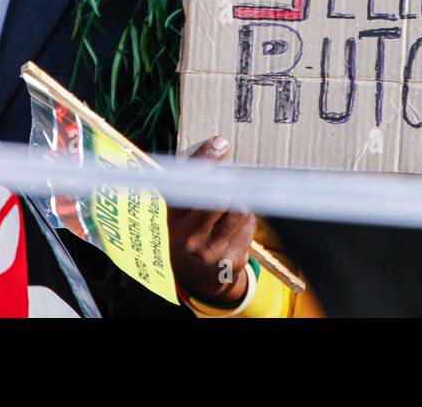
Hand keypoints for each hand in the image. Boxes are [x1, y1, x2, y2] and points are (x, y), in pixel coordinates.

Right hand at [167, 135, 256, 303]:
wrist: (196, 278)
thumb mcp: (180, 212)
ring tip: (232, 204)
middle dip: (229, 183)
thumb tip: (217, 145)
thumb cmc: (190, 232)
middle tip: (234, 175)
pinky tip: (236, 226)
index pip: (188, 184)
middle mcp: (188, 237)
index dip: (204, 161)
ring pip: (239, 209)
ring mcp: (210, 252)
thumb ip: (191, 185)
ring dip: (241, 201)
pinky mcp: (231, 260)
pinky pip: (249, 226)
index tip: (219, 143)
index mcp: (173, 219)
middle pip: (218, 197)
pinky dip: (247, 219)